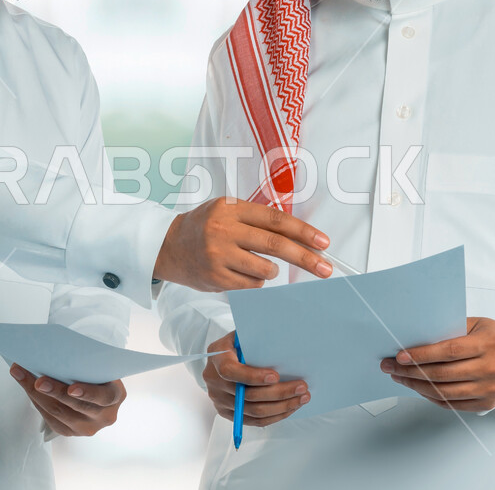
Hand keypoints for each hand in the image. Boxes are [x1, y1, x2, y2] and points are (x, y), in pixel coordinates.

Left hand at [9, 364, 124, 436]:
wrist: (96, 391)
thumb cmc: (97, 374)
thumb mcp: (99, 368)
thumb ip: (86, 366)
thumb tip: (53, 354)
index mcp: (115, 396)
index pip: (103, 396)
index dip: (88, 393)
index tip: (72, 389)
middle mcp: (104, 416)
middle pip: (76, 406)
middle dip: (54, 392)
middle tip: (38, 380)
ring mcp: (87, 427)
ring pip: (58, 413)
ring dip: (36, 394)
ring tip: (21, 375)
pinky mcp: (69, 432)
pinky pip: (50, 418)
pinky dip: (36, 400)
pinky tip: (26, 386)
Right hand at [153, 197, 332, 292]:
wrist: (169, 247)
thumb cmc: (205, 226)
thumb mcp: (227, 210)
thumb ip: (257, 219)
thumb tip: (300, 236)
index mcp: (230, 208)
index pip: (275, 220)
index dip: (303, 231)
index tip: (323, 242)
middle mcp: (224, 230)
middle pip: (275, 245)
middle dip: (305, 258)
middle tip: (325, 268)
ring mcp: (218, 255)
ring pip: (265, 270)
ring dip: (271, 270)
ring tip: (257, 264)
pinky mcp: (216, 278)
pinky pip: (251, 285)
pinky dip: (255, 281)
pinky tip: (240, 272)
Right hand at [202, 331, 309, 427]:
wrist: (222, 357)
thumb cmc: (238, 344)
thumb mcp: (243, 335)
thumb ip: (256, 340)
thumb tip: (282, 345)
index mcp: (217, 358)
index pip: (230, 371)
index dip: (253, 376)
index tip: (275, 376)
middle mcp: (214, 382)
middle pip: (247, 395)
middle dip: (279, 392)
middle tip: (301, 387)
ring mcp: (220, 400)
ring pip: (254, 411)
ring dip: (282, 406)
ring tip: (301, 398)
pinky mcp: (228, 413)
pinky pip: (254, 421)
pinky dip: (275, 416)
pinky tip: (290, 407)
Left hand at [380, 317, 494, 411]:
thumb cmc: (492, 338)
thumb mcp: (475, 325)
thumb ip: (449, 331)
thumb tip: (414, 338)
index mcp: (489, 344)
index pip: (449, 351)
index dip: (422, 354)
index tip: (400, 356)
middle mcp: (492, 368)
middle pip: (443, 374)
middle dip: (411, 371)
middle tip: (391, 367)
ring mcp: (490, 389)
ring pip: (444, 392)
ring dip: (416, 385)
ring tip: (400, 377)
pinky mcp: (485, 404)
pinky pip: (451, 404)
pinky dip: (430, 396)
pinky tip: (418, 387)